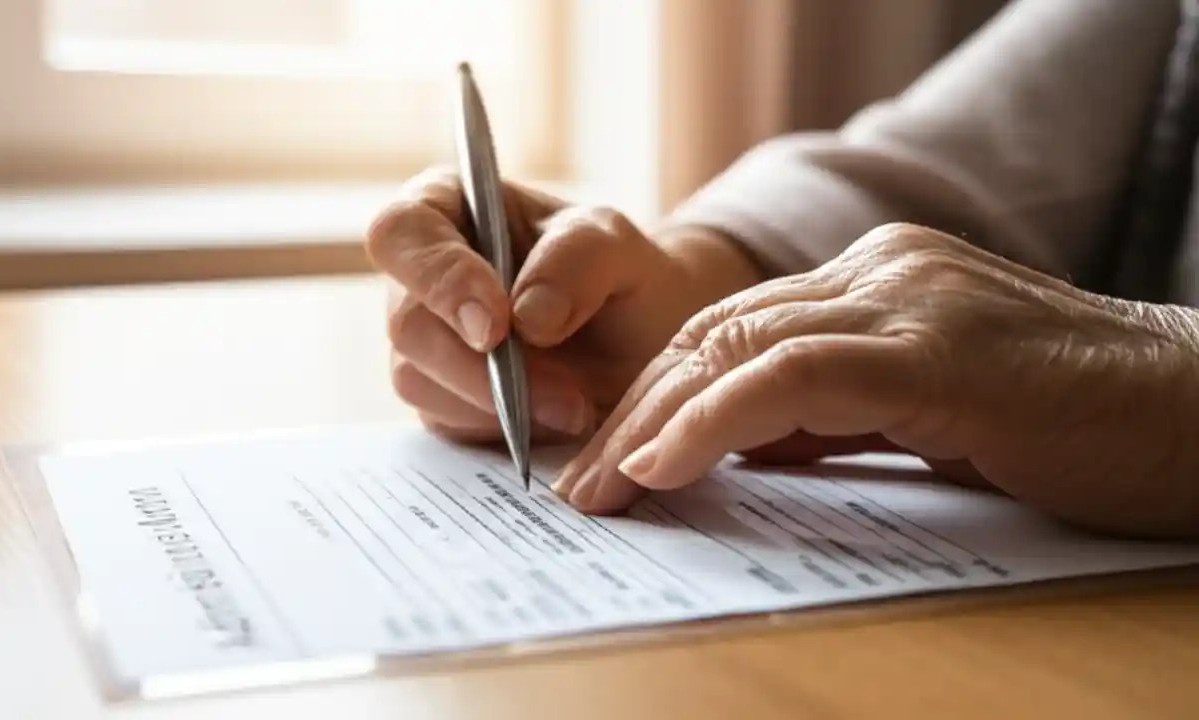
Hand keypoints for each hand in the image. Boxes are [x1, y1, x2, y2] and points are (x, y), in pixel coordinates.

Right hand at [367, 168, 760, 442]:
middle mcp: (420, 276)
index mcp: (445, 207)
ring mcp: (425, 341)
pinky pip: (446, 422)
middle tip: (562, 391)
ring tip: (576, 405)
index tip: (497, 324)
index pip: (402, 232)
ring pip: (418, 380)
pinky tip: (553, 418)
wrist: (643, 342)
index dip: (438, 278)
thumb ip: (578, 259)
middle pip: (406, 322)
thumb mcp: (618, 246)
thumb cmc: (621, 274)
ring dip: (498, 402)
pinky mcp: (440, 399)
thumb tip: (525, 315)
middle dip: (480, 365)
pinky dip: (500, 428)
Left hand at [556, 222, 1198, 539]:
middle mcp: (882, 274)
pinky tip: (663, 465)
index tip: (613, 461)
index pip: (735, 332)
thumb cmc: (1072, 425)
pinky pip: (794, 376)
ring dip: (653, 422)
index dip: (660, 397)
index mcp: (878, 285)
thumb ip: (840, 413)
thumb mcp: (927, 417)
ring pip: (738, 346)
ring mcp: (909, 301)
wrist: (1196, 415)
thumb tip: (747, 444)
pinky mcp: (937, 350)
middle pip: (716, 334)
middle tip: (580, 484)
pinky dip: (715, 422)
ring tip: (602, 488)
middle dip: (635, 412)